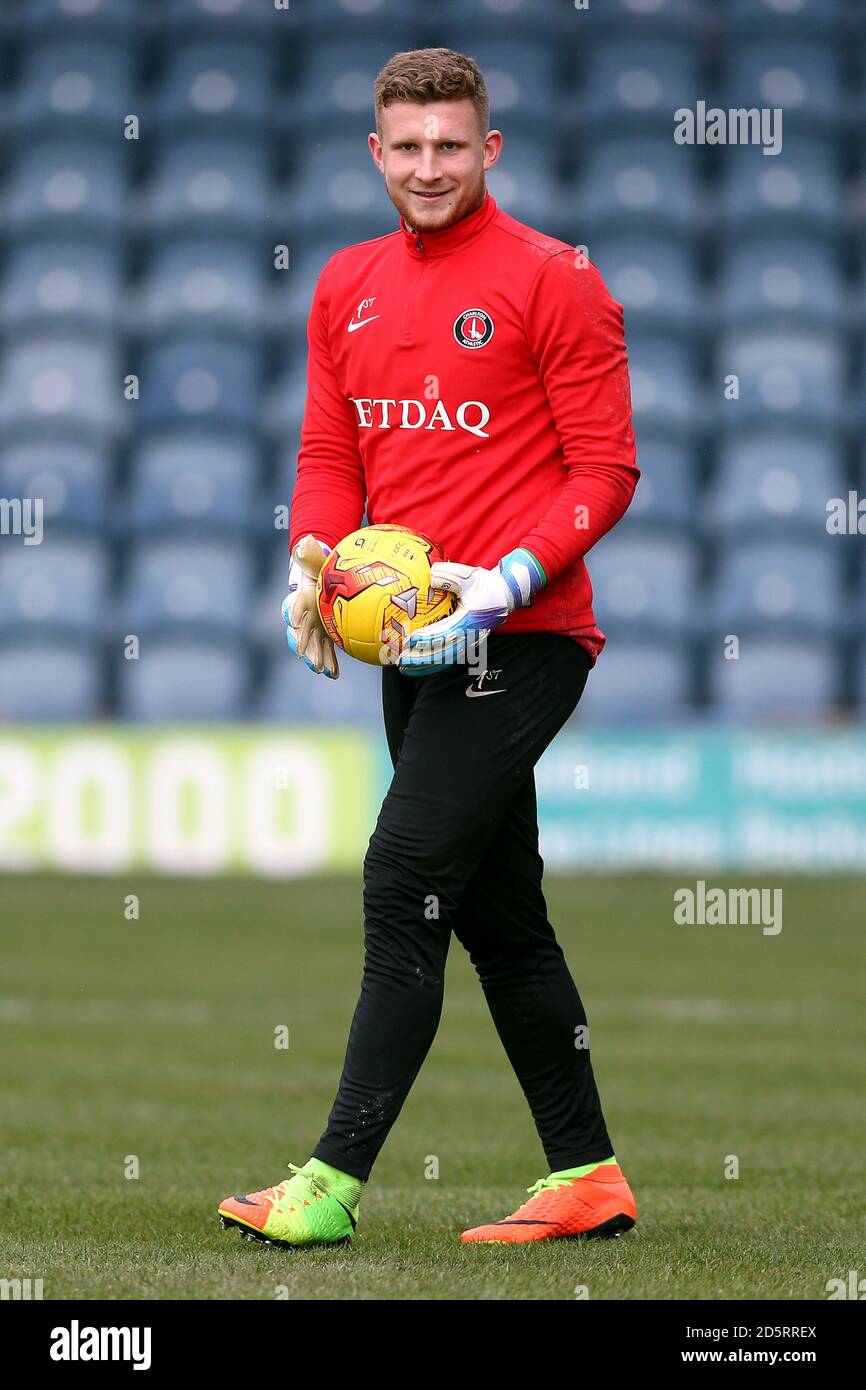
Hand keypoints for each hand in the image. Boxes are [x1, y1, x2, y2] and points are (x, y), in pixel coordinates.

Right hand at [281, 534, 339, 678]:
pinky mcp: (323, 634)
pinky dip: (330, 661)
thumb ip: (310, 554)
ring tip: (320, 669)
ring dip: (315, 657)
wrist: (318, 576)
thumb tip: (306, 542)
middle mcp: (302, 615)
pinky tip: (334, 674)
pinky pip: (326, 649)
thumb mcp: (315, 558)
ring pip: (312, 644)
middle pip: (299, 631)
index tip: (294, 620)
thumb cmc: (317, 566)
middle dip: (302, 643)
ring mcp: (312, 627)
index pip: (294, 605)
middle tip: (305, 655)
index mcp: (300, 597)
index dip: (293, 613)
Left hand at [397, 547, 544, 675]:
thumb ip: (450, 575)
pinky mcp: (468, 646)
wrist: (505, 596)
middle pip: (442, 652)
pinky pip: (448, 659)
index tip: (410, 640)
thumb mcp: (470, 576)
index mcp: (469, 621)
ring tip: (404, 668)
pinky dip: (433, 665)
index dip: (427, 639)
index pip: (445, 633)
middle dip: (420, 658)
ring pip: (444, 659)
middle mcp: (470, 636)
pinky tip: (418, 668)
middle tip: (400, 659)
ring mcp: (470, 643)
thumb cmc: (485, 585)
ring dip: (424, 665)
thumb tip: (431, 574)